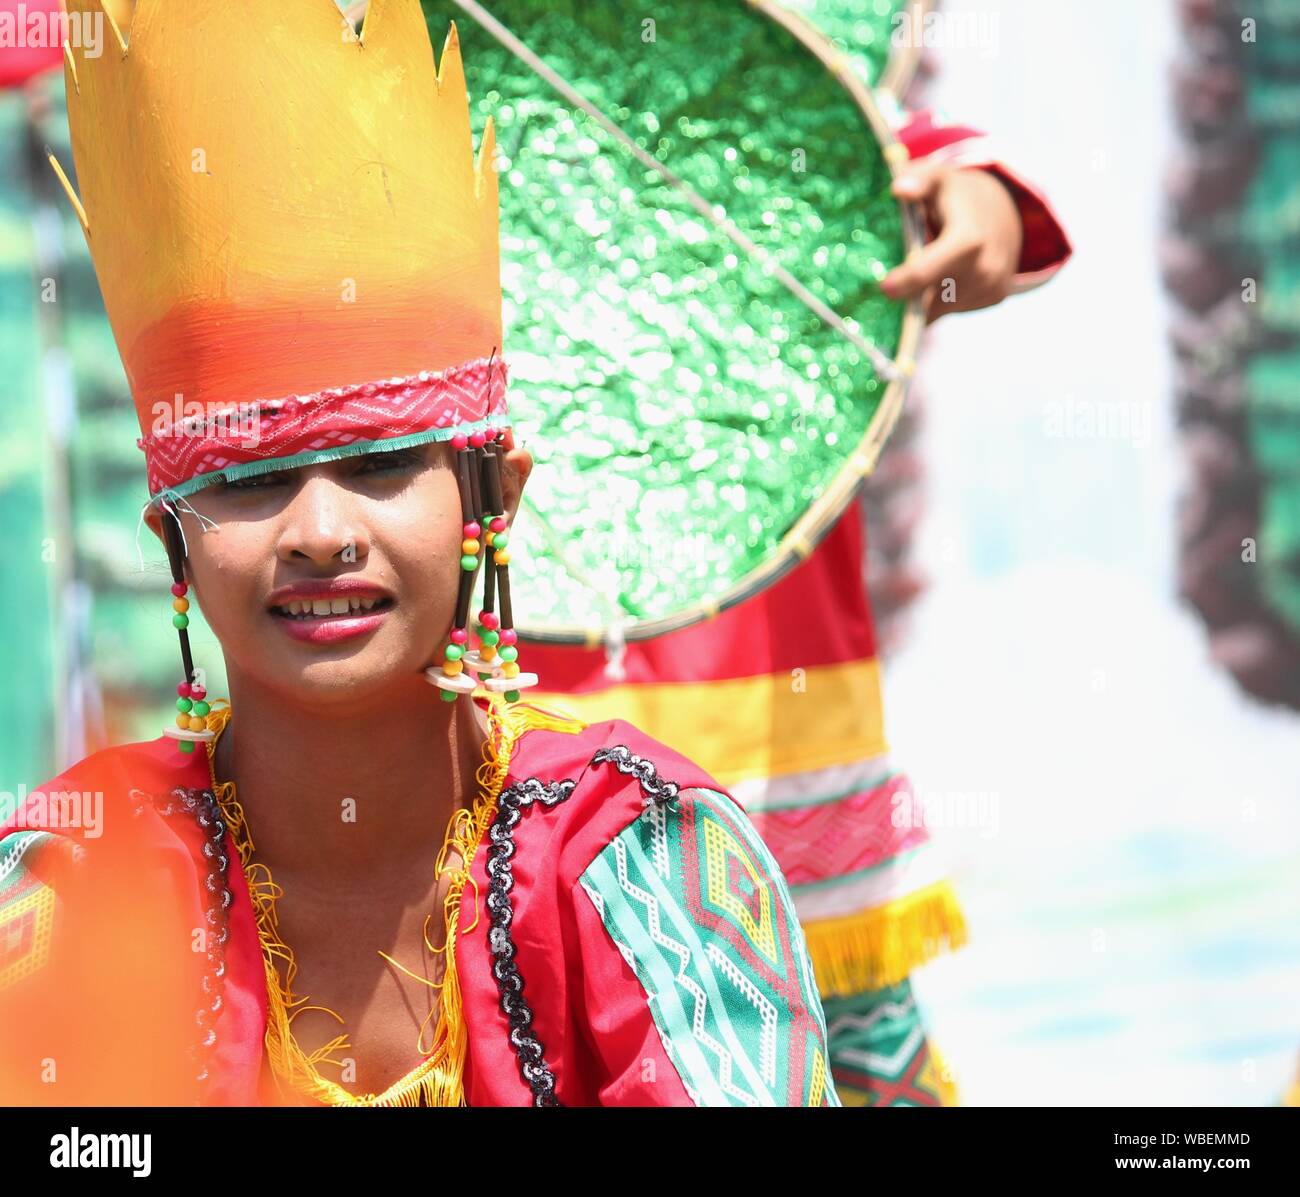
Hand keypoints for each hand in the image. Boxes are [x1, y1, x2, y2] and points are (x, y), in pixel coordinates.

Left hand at [880, 160, 1023, 322]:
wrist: (1008, 212)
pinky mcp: (994, 298)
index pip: (929, 271)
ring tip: (920, 275)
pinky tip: (941, 279)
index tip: (884, 287)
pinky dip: (939, 300)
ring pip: (939, 308)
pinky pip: (952, 310)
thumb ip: (920, 179)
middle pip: (931, 297)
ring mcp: (992, 287)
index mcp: (969, 240)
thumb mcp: (940, 178)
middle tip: (891, 284)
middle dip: (908, 295)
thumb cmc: (961, 195)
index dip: (904, 282)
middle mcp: (985, 269)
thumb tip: (899, 189)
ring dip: (923, 298)